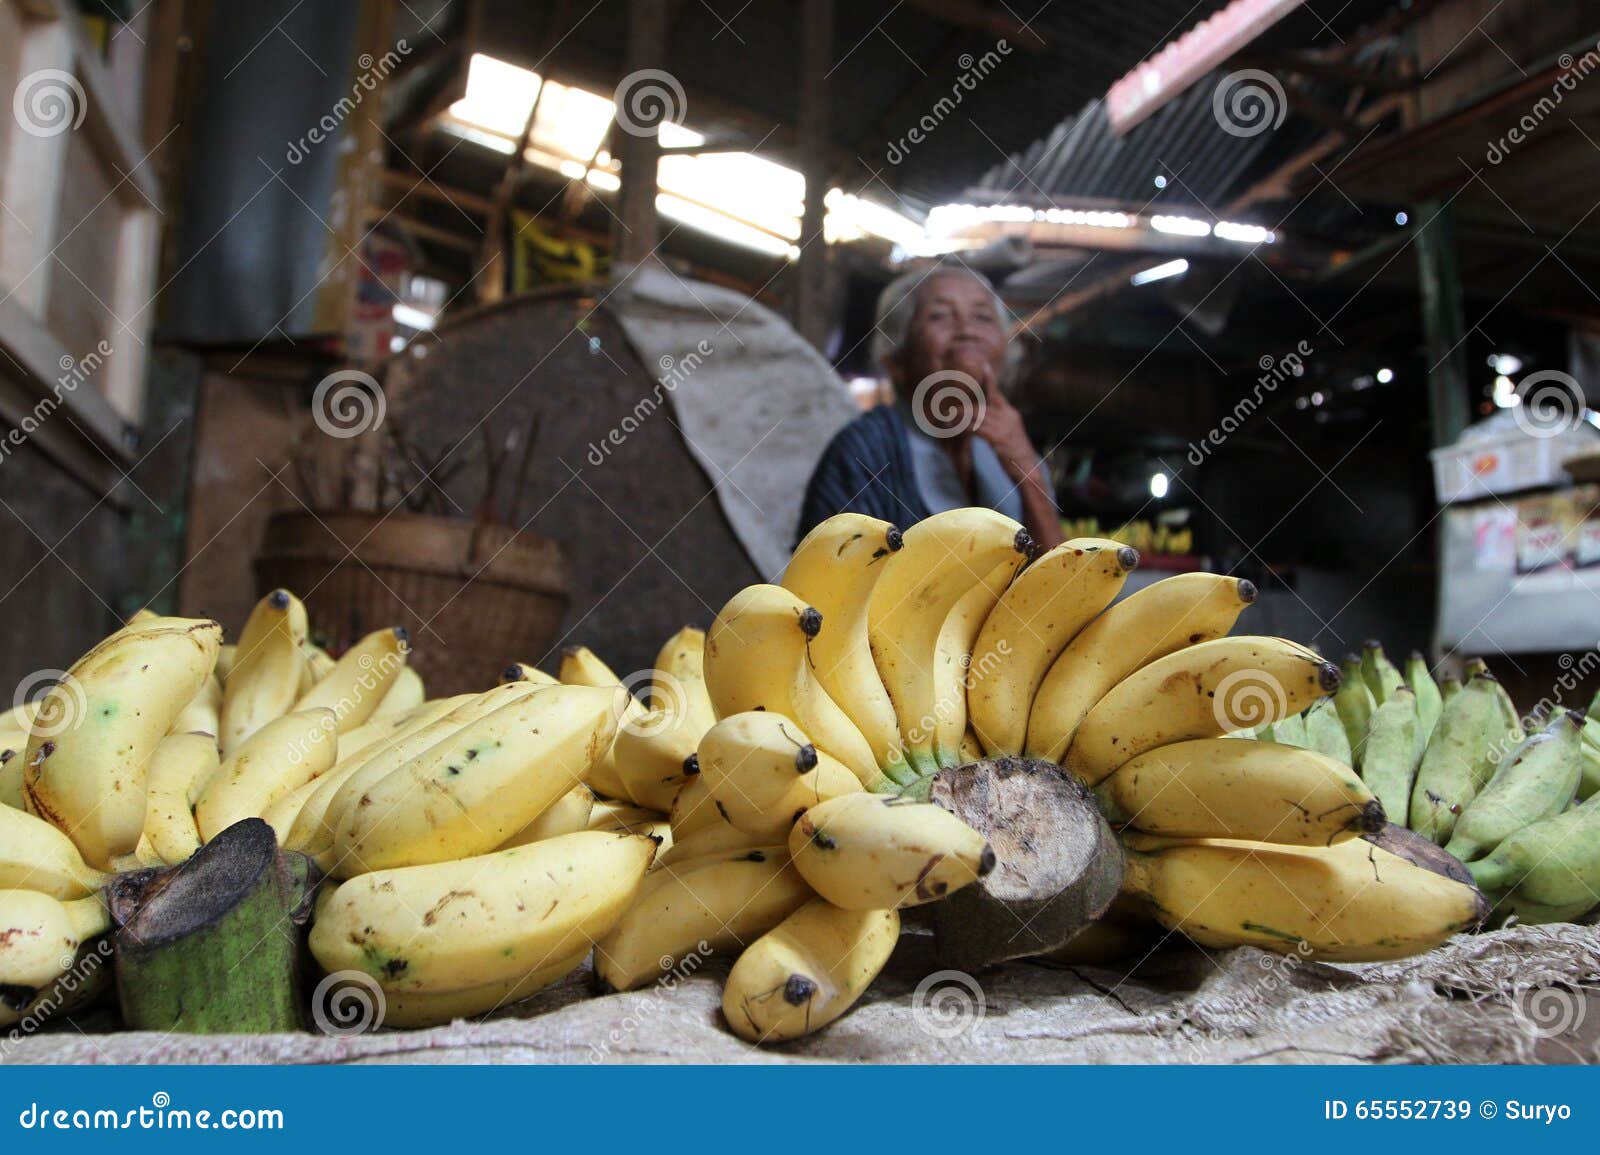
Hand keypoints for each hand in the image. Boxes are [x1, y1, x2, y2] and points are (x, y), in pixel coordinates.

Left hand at [952, 351, 1043, 486]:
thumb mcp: (1010, 435)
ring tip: (947, 420)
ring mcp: (1004, 427)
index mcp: (1011, 415)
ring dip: (960, 418)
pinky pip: (978, 428)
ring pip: (977, 416)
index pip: (997, 394)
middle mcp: (1008, 417)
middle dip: (962, 409)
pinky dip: (965, 427)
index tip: (984, 365)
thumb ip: (999, 425)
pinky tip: (956, 428)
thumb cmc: (1017, 457)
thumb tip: (983, 420)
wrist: (1029, 472)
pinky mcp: (999, 439)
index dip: (990, 380)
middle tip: (947, 411)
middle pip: (981, 406)